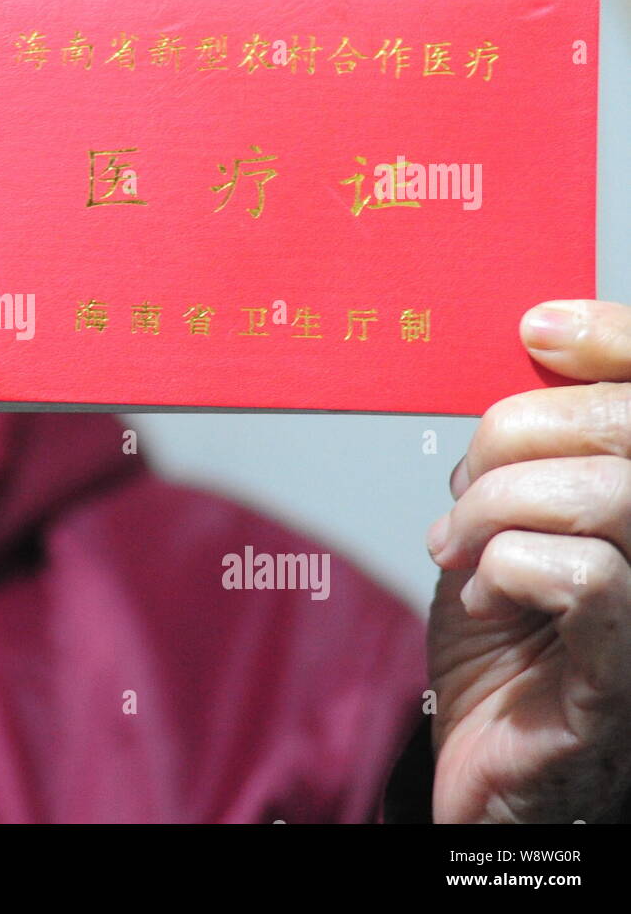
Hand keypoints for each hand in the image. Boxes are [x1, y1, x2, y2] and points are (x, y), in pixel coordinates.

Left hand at [425, 299, 630, 822]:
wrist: (479, 745)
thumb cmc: (500, 633)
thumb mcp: (501, 517)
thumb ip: (525, 449)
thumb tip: (524, 357)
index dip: (614, 338)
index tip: (537, 328)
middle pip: (627, 426)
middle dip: (516, 431)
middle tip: (465, 488)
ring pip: (609, 493)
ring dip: (498, 506)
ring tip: (458, 544)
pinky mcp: (624, 667)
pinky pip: (585, 576)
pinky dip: (507, 569)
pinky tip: (485, 597)